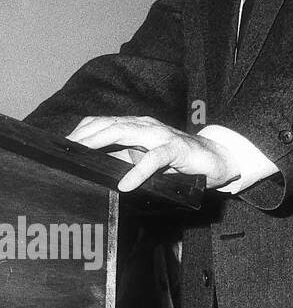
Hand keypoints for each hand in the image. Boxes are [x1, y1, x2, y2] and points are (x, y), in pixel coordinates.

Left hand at [67, 116, 238, 192]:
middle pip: (108, 125)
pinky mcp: (177, 149)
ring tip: (84, 155)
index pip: (102, 123)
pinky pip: (155, 159)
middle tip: (66, 149)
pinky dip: (138, 171)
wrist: (216, 159)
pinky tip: (126, 184)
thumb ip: (121, 158)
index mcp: (135, 126)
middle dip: (84, 136)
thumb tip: (90, 166)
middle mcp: (146, 125)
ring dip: (102, 142)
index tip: (61, 146)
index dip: (81, 131)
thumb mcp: (143, 158)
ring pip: (126, 132)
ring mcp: (161, 135)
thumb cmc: (178, 160)